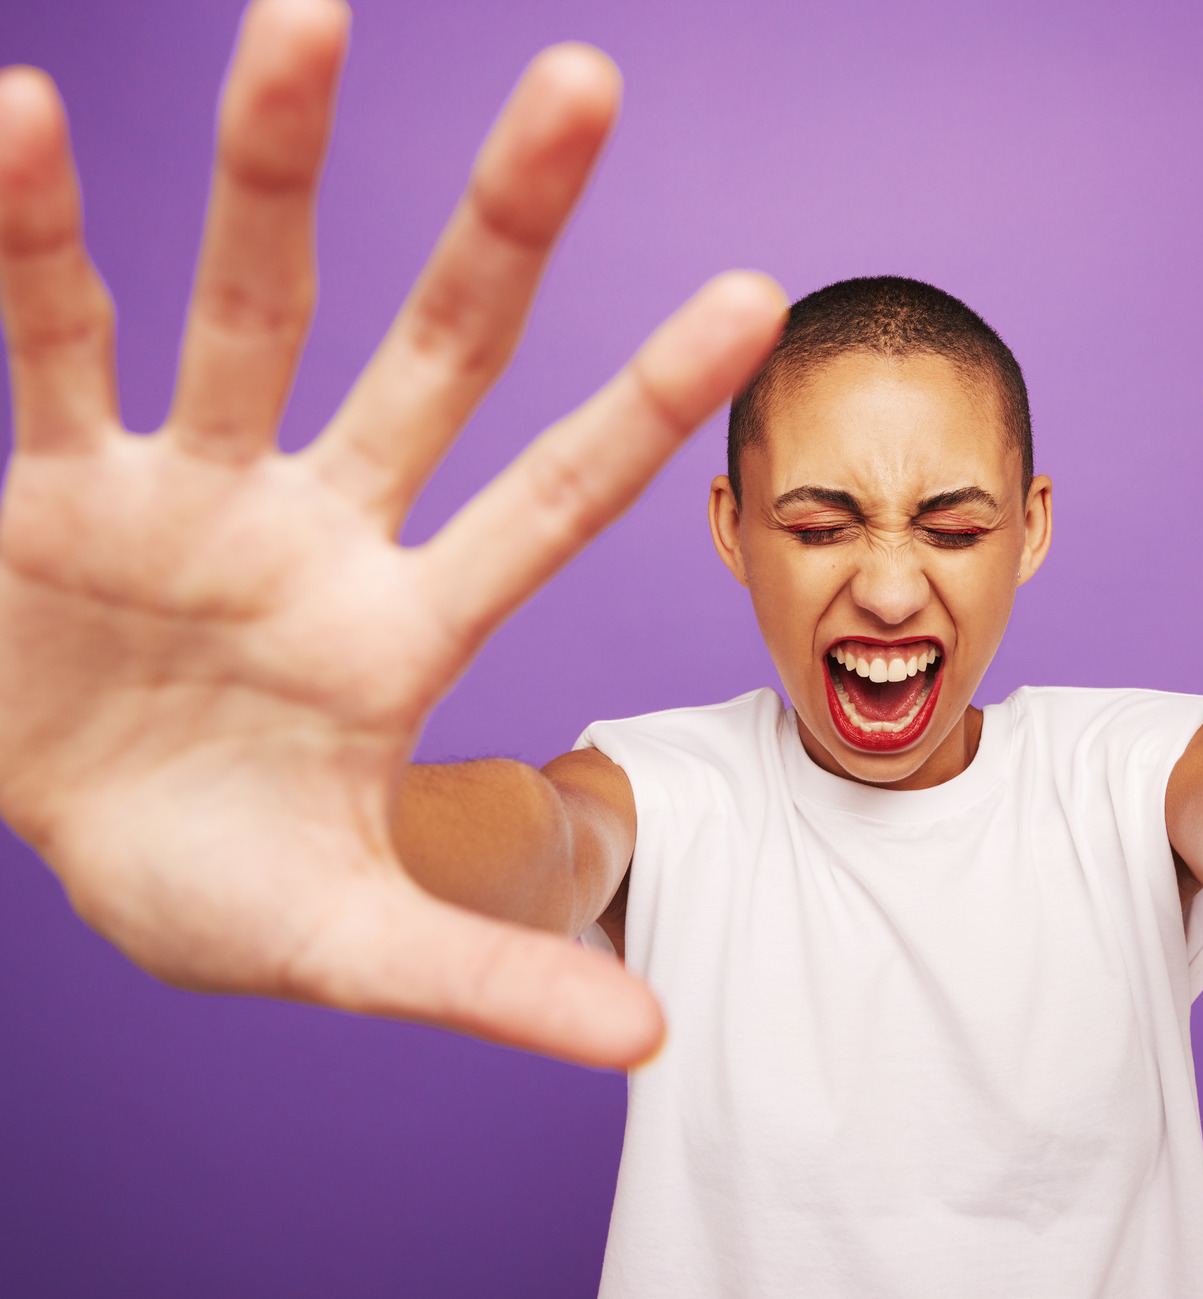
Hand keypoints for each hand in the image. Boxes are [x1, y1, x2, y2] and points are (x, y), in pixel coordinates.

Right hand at [0, 0, 783, 1066]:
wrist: (60, 833)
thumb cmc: (217, 876)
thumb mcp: (354, 939)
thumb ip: (489, 980)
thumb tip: (652, 1045)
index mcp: (409, 627)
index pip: (556, 498)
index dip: (645, 403)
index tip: (756, 293)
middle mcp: (320, 525)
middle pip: (435, 353)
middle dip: (506, 226)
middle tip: (586, 80)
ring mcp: (190, 487)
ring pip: (247, 306)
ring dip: (272, 165)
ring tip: (307, 16)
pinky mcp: (54, 483)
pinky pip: (47, 340)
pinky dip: (31, 241)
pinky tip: (14, 116)